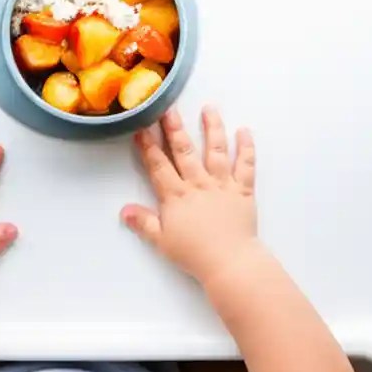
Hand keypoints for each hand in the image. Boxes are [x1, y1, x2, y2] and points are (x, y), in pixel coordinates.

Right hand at [121, 106, 261, 285]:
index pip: (159, 166)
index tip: (142, 128)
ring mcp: (222, 184)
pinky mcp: (243, 190)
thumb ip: (143, 223)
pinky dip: (246, 147)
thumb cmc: (194, 254)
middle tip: (169, 108)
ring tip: (210, 108)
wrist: (230, 263)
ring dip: (212, 128)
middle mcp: (198, 184)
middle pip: (185, 151)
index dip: (148, 146)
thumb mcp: (162, 241)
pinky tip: (244, 131)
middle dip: (175, 128)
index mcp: (176, 196)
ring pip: (216, 150)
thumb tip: (124, 210)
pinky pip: (246, 165)